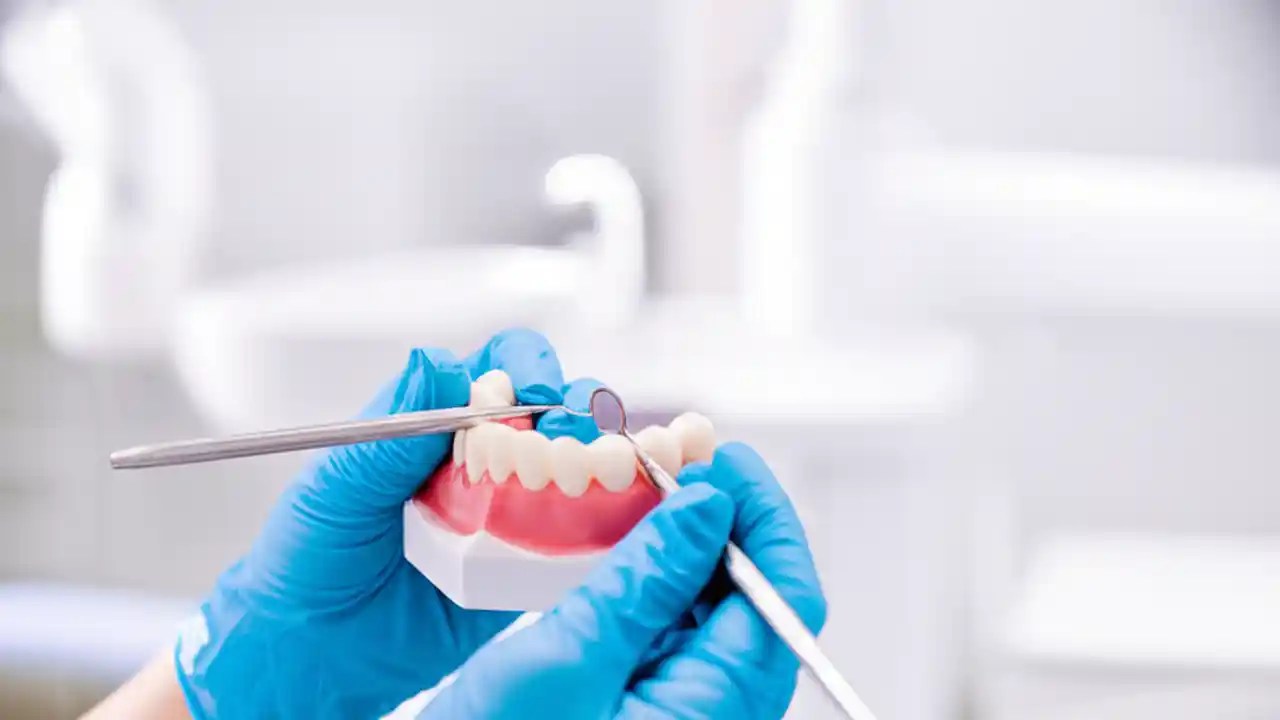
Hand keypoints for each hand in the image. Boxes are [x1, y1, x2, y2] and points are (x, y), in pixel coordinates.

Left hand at [175, 329, 577, 718]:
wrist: (312, 655)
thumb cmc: (308, 562)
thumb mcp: (338, 491)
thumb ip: (393, 431)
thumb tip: (434, 364)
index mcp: (434, 423)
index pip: (498, 367)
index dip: (528, 368)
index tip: (537, 394)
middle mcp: (480, 459)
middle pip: (555, 408)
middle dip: (578, 413)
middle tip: (568, 448)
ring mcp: (508, 511)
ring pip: (579, 466)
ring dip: (603, 462)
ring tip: (592, 483)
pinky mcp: (525, 567)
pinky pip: (579, 538)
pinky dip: (607, 523)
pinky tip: (610, 524)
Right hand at [420, 443, 826, 719]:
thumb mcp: (565, 658)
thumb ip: (646, 581)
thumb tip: (709, 508)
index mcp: (711, 713)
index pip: (783, 598)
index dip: (764, 517)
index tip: (725, 462)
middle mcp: (712, 717)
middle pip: (757, 602)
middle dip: (726, 525)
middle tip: (681, 464)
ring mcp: (683, 716)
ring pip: (717, 616)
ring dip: (692, 552)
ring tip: (652, 496)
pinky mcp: (650, 713)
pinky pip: (679, 639)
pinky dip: (662, 589)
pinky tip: (629, 551)